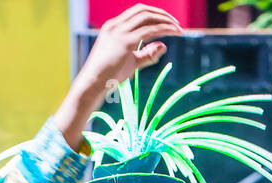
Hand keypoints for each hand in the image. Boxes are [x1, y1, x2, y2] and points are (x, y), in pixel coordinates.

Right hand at [58, 5, 180, 143]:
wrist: (93, 84)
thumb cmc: (109, 76)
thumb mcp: (131, 62)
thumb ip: (147, 54)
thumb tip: (164, 46)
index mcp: (114, 26)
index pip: (137, 12)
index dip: (154, 14)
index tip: (167, 22)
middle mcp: (116, 25)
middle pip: (143, 10)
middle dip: (162, 14)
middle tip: (177, 23)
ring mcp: (119, 32)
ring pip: (147, 16)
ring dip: (165, 20)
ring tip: (179, 29)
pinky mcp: (125, 42)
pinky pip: (149, 30)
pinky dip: (164, 29)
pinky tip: (174, 32)